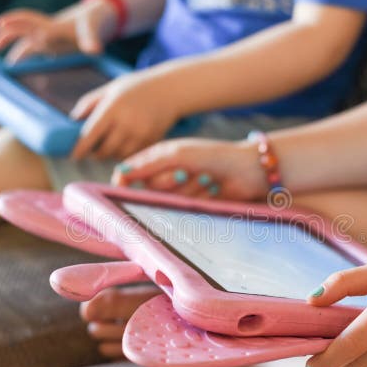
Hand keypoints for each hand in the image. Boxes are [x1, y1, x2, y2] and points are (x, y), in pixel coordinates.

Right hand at [0, 0, 115, 62]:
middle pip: (24, 32)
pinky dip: (28, 55)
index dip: (16, 22)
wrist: (103, 14)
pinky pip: (37, 49)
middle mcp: (49, 31)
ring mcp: (51, 37)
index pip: (30, 22)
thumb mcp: (94, 29)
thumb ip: (92, 40)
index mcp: (54, 26)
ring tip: (6, 61)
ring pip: (28, 42)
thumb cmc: (97, 19)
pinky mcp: (56, 43)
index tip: (0, 24)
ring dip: (16, 49)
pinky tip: (21, 65)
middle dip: (9, 36)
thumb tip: (96, 51)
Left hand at [69, 71, 180, 160]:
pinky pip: (132, 155)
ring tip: (108, 145)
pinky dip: (124, 154)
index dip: (79, 149)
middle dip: (94, 153)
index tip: (72, 155)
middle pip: (103, 151)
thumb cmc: (137, 87)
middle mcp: (127, 123)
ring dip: (109, 154)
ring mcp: (141, 134)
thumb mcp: (110, 88)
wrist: (171, 90)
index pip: (90, 135)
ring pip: (117, 156)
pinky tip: (123, 143)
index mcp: (113, 107)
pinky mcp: (151, 141)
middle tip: (90, 149)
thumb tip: (72, 121)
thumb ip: (89, 103)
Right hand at [109, 138, 268, 200]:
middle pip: (146, 191)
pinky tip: (212, 188)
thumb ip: (147, 166)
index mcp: (156, 159)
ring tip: (206, 177)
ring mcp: (177, 194)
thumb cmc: (211, 155)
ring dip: (186, 190)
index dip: (124, 184)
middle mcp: (163, 177)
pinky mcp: (190, 208)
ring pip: (164, 202)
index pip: (126, 175)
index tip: (127, 188)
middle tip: (186, 172)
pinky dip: (197, 198)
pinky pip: (181, 210)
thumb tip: (119, 173)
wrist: (247, 170)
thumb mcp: (177, 155)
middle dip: (167, 182)